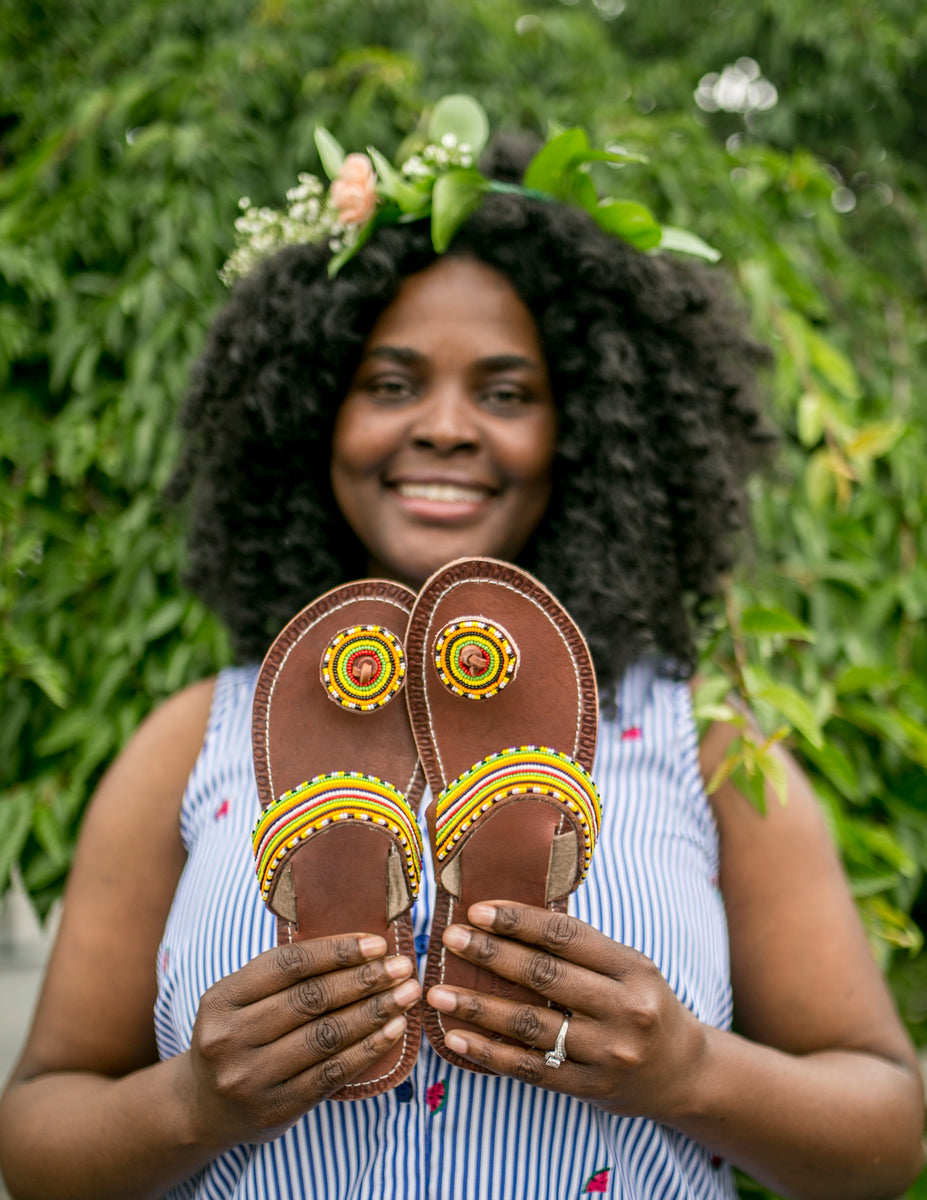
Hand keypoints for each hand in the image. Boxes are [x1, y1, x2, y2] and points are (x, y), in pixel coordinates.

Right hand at [182, 934, 420, 1146]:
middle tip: (403, 966)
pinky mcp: (276, 1109)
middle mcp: (230, 1038)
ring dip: (374, 1011)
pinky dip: (368, 1048)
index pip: (287, 964)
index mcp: (221, 999)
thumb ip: (285, 975)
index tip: (378, 944)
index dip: (337, 951)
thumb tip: (359, 946)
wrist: (205, 1108)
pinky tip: (393, 1030)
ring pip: (326, 1036)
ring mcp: (251, 1078)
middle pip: (310, 999)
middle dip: (364, 979)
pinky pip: (332, 1073)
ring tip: (406, 994)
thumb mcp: (241, 999)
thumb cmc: (239, 1036)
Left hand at [426, 902, 705, 1121]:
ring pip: (531, 1025)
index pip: (566, 937)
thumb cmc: (643, 1005)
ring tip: (437, 991)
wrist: (684, 1074)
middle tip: (449, 939)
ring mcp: (609, 1054)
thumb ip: (581, 950)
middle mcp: (625, 1010)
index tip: (477, 911)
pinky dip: (489, 1053)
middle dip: (491, 955)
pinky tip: (457, 1037)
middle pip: (544, 977)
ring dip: (478, 1006)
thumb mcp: (629, 968)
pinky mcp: (591, 1089)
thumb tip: (509, 918)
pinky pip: (530, 1069)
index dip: (518, 921)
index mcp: (632, 969)